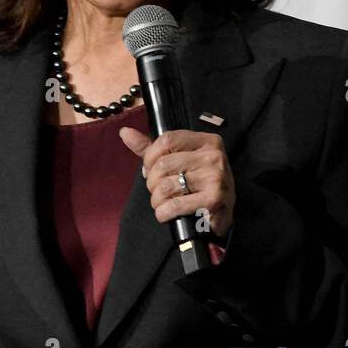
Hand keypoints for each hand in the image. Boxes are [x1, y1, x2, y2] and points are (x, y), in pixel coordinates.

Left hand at [118, 126, 234, 241]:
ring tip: (162, 204)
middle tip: (157, 191)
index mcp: (206, 141)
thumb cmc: (198, 184)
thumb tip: (125, 132)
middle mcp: (214, 155)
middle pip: (163, 164)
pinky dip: (163, 213)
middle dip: (152, 183)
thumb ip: (152, 148)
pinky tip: (167, 214)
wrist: (223, 213)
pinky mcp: (214, 200)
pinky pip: (174, 205)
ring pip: (166, 186)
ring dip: (157, 200)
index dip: (150, 157)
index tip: (149, 170)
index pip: (167, 140)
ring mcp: (215, 177)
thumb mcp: (181, 160)